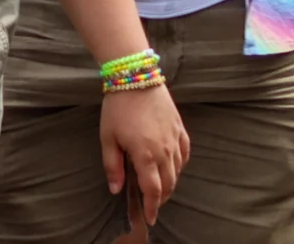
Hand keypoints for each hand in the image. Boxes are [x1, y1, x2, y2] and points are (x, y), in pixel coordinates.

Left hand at [99, 83, 188, 227]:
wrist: (136, 76)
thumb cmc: (118, 108)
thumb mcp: (108, 138)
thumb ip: (112, 166)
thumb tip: (115, 189)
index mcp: (145, 155)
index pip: (153, 190)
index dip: (152, 207)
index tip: (150, 218)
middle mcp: (164, 149)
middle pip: (169, 183)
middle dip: (162, 198)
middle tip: (154, 205)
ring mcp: (174, 137)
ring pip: (178, 169)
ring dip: (171, 182)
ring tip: (161, 188)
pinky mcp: (179, 126)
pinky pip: (185, 151)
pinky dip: (181, 163)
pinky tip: (175, 166)